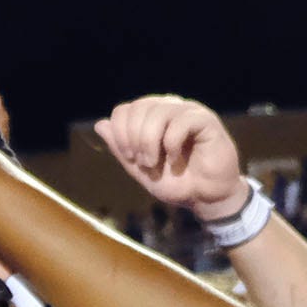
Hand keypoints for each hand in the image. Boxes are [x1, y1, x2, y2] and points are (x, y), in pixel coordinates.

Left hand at [95, 96, 251, 219]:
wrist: (206, 198)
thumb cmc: (177, 182)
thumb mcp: (141, 169)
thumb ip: (121, 149)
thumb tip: (100, 124)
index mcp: (152, 116)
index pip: (125, 110)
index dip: (120, 132)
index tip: (129, 156)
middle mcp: (170, 108)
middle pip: (139, 107)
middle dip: (133, 138)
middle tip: (143, 162)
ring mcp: (188, 112)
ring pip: (158, 112)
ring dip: (149, 142)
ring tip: (154, 163)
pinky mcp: (205, 120)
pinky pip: (181, 121)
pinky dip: (171, 143)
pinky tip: (175, 159)